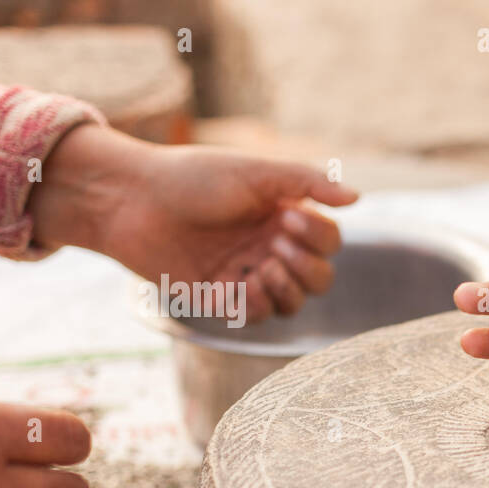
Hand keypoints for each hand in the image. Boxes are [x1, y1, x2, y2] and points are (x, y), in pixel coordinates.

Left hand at [29, 125, 358, 321]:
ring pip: (293, 303)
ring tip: (260, 268)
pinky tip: (238, 284)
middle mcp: (269, 247)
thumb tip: (357, 198)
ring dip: (286, 289)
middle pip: (319, 279)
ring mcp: (245, 273)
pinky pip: (256, 315)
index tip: (286, 218)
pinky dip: (255, 303)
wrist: (130, 200)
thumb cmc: (191, 178)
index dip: (318, 238)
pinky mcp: (219, 296)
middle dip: (307, 268)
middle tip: (275, 247)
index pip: (328, 242)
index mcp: (282, 216)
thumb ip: (308, 182)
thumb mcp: (255, 172)